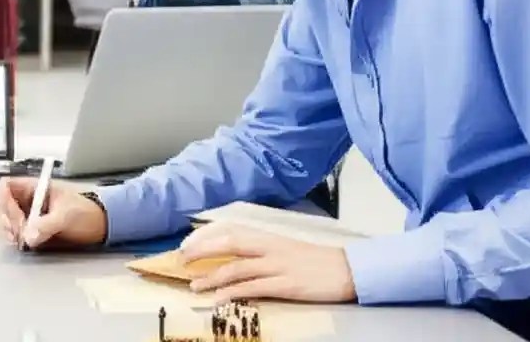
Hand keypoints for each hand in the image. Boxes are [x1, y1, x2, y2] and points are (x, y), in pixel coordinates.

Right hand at [0, 177, 106, 248]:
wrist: (99, 226)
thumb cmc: (85, 212)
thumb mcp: (66, 215)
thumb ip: (47, 224)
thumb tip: (29, 236)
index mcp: (35, 187)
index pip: (7, 186)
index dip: (5, 199)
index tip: (14, 214)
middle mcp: (29, 200)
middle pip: (4, 205)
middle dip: (8, 219)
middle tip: (19, 230)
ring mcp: (29, 214)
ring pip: (8, 220)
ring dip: (11, 230)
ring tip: (23, 238)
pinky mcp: (33, 230)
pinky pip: (17, 233)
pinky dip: (17, 238)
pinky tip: (26, 243)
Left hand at [179, 222, 356, 303]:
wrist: (348, 269)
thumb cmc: (315, 260)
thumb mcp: (284, 248)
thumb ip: (260, 249)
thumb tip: (232, 255)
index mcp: (268, 236)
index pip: (230, 229)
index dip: (205, 235)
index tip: (186, 243)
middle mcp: (270, 247)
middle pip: (228, 243)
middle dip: (201, 251)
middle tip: (181, 260)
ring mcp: (278, 265)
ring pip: (237, 267)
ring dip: (212, 277)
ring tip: (194, 286)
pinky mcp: (286, 285)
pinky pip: (253, 288)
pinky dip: (232, 293)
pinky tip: (218, 299)